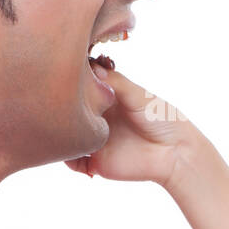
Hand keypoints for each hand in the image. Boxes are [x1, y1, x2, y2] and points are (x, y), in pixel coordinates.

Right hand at [65, 65, 194, 185]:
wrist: (174, 152)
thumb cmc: (161, 118)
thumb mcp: (137, 94)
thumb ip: (115, 81)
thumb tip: (92, 67)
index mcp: (105, 99)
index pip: (79, 89)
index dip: (70, 83)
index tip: (62, 73)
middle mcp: (97, 119)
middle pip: (67, 113)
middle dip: (58, 108)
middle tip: (54, 100)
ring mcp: (95, 141)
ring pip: (66, 137)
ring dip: (60, 133)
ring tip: (60, 125)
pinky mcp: (96, 162)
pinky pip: (73, 162)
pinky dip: (67, 158)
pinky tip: (72, 149)